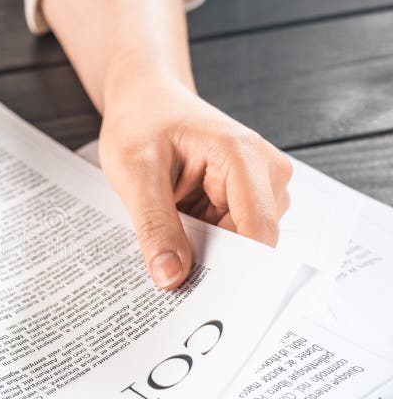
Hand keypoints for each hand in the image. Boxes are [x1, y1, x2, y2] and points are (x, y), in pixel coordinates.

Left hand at [99, 76, 291, 288]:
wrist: (146, 98)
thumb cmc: (141, 122)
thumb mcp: (134, 173)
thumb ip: (154, 225)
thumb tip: (172, 278)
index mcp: (243, 155)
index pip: (258, 230)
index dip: (235, 270)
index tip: (204, 300)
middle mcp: (264, 171)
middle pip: (252, 242)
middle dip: (213, 264)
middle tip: (169, 280)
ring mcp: (258, 186)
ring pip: (240, 244)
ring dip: (205, 253)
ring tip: (165, 246)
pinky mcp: (244, 199)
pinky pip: (228, 236)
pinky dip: (201, 244)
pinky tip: (174, 240)